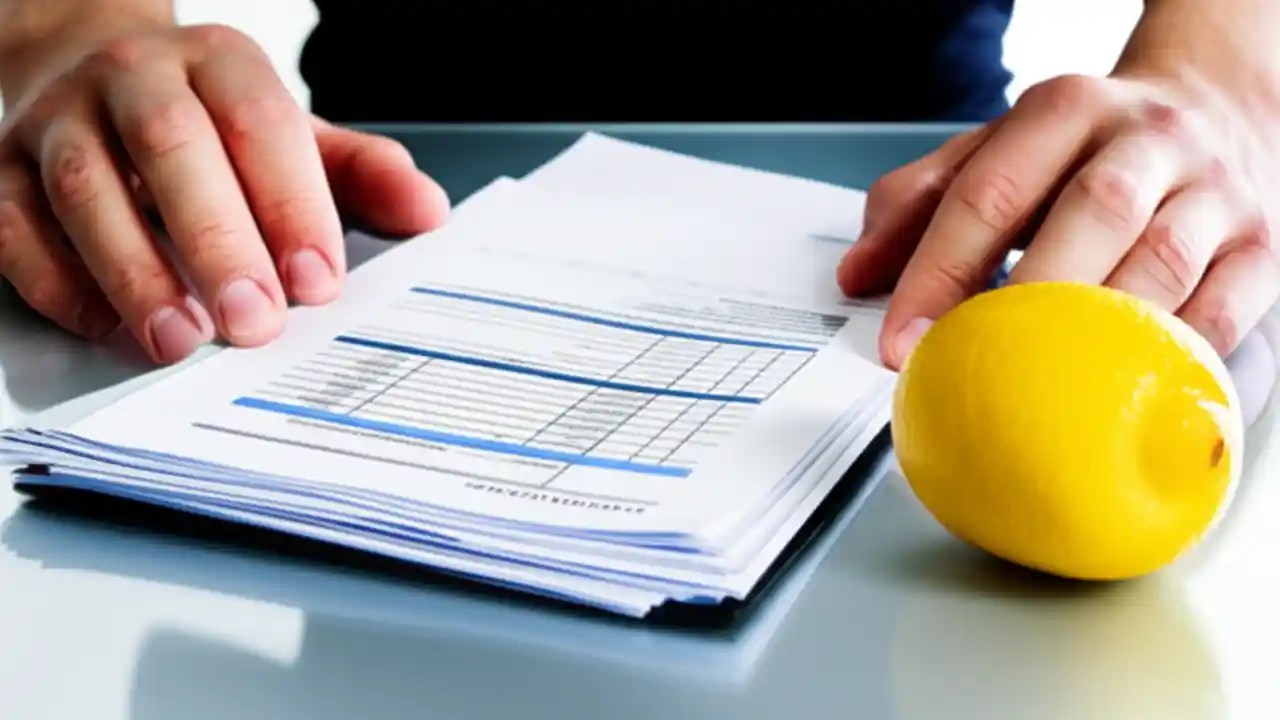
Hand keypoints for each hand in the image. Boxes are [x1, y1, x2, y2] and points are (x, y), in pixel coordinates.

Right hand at [0, 24, 449, 363]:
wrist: (90, 71)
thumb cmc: (210, 123)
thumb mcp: (294, 135)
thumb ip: (360, 173)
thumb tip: (429, 213)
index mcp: (219, 62)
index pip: (262, 125)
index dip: (292, 205)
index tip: (319, 281)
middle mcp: (134, 78)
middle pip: (174, 149)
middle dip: (218, 241)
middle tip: (255, 321)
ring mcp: (59, 120)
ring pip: (85, 188)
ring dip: (134, 270)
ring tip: (181, 339)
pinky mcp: (2, 169)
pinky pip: (16, 226)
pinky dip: (59, 283)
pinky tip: (109, 328)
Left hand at [837, 73, 1279, 369]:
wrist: (1214, 112)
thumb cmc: (1083, 150)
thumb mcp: (994, 150)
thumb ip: (915, 204)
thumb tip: (857, 276)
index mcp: (1063, 110)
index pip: (988, 192)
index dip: (937, 272)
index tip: (902, 342)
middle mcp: (1144, 140)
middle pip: (1088, 214)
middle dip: (1022, 301)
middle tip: (973, 366)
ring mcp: (1212, 192)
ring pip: (1160, 264)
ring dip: (1097, 335)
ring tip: (1045, 393)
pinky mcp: (1260, 247)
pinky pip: (1223, 313)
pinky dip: (1174, 358)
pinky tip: (1130, 393)